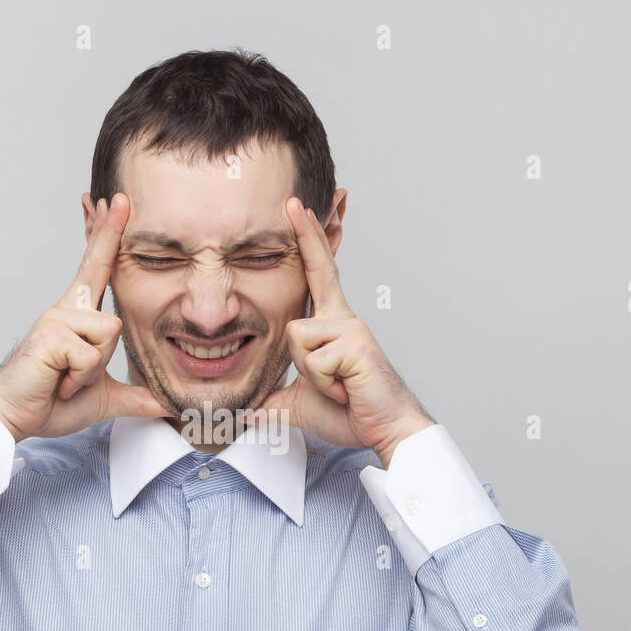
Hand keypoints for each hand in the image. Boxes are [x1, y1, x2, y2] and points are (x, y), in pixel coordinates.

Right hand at [0, 193, 171, 440]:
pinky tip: (60, 382)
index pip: (97, 268)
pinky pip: (91, 355)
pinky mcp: (50, 335)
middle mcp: (66, 309)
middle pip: (100, 268)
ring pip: (110, 331)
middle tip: (121, 197)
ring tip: (69, 378)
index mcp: (78, 316)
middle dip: (110, 230)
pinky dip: (81, 378)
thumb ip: (137, 398)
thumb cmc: (50, 402)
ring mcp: (56, 318)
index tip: (115, 203)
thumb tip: (167, 405)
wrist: (15, 418)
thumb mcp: (103, 398)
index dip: (106, 235)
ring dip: (94, 369)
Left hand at [256, 197, 433, 466]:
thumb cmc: (350, 413)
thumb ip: (272, 404)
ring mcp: (351, 329)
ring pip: (296, 336)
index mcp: (331, 325)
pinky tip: (344, 388)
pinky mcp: (355, 345)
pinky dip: (322, 383)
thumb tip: (245, 415)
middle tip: (291, 200)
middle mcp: (342, 319)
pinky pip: (312, 360)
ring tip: (335, 386)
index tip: (299, 210)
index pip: (316, 276)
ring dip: (309, 373)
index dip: (308, 242)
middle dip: (305, 234)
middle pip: (315, 274)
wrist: (385, 430)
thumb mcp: (299, 406)